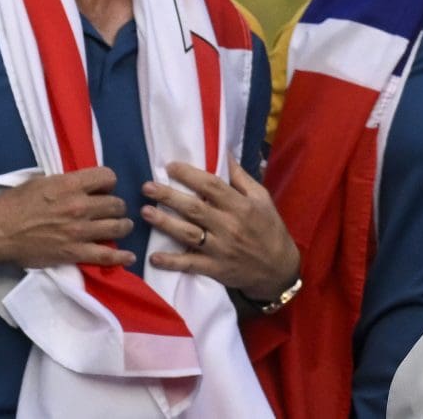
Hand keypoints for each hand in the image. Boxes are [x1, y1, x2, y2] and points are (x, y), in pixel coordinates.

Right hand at [0, 166, 135, 269]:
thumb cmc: (14, 204)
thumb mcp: (42, 182)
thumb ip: (67, 182)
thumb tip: (84, 185)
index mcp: (71, 185)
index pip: (108, 177)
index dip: (108, 183)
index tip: (103, 189)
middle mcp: (80, 206)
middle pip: (116, 203)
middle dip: (116, 206)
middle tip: (109, 211)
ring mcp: (79, 231)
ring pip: (117, 227)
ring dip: (121, 226)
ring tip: (119, 227)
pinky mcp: (74, 253)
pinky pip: (106, 256)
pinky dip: (120, 257)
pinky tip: (128, 257)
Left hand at [143, 158, 299, 301]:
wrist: (277, 268)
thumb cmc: (269, 228)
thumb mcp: (262, 198)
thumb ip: (241, 178)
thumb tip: (225, 154)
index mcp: (241, 206)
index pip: (212, 186)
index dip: (190, 175)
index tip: (170, 166)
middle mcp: (229, 226)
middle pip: (195, 208)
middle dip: (169, 196)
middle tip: (147, 187)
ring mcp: (220, 249)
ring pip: (188, 234)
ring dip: (165, 223)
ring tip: (145, 212)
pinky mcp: (215, 268)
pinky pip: (190, 264)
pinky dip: (171, 261)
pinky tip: (153, 257)